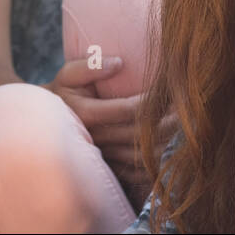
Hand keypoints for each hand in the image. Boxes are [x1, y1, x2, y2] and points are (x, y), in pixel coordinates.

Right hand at [43, 57, 176, 200]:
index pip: (129, 109)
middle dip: (167, 124)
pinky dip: (154, 165)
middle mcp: (96, 137)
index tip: (175, 92)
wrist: (43, 124)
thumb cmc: (61, 93)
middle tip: (191, 113)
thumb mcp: (67, 74)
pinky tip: (171, 155)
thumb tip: (120, 62)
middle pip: (140, 134)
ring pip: (140, 154)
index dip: (154, 102)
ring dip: (165, 145)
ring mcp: (101, 155)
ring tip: (187, 132)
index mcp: (87, 114)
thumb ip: (91, 66)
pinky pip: (134, 172)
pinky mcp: (106, 167)